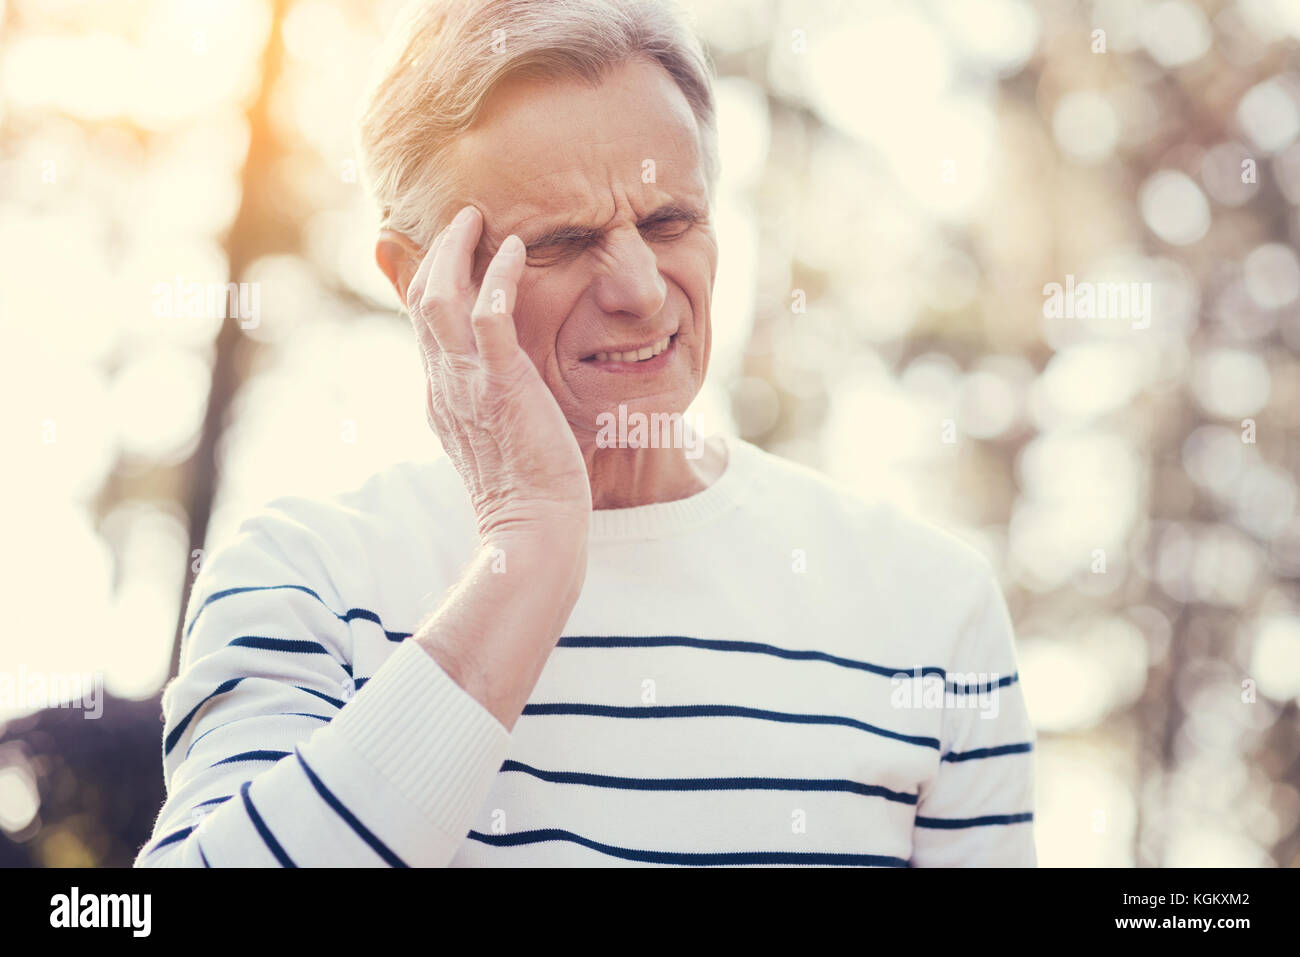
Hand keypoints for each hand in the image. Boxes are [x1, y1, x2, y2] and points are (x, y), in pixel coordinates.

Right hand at [404, 206, 591, 540]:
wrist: (534, 531)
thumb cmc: (529, 495)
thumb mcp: (498, 442)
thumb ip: (490, 408)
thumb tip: (499, 391)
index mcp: (442, 398)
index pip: (423, 328)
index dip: (428, 283)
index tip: (447, 252)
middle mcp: (444, 386)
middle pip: (421, 303)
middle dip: (437, 254)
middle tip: (462, 219)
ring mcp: (467, 384)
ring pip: (440, 298)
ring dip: (455, 251)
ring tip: (476, 218)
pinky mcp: (501, 384)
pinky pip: (489, 314)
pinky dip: (498, 274)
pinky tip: (515, 249)